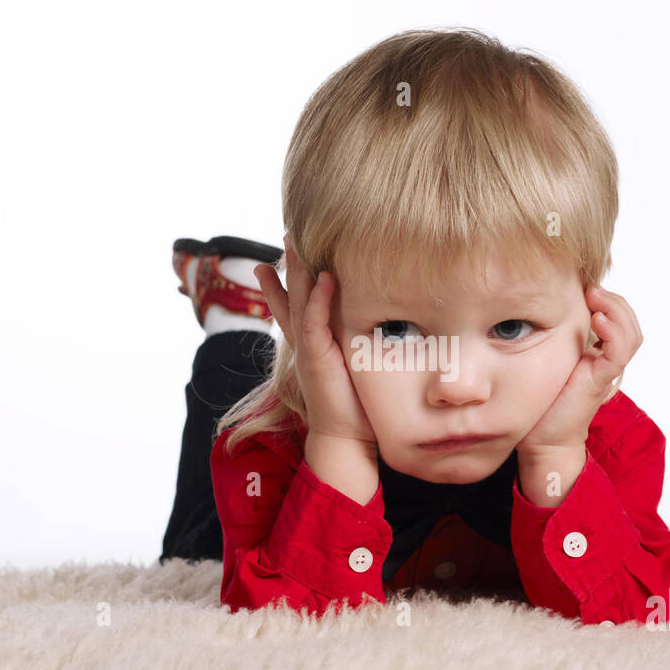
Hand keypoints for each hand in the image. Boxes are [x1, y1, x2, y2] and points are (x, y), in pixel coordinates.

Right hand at [253, 234, 377, 448]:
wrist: (344, 436)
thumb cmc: (355, 404)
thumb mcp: (353, 365)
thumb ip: (358, 343)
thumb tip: (382, 325)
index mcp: (312, 343)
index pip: (296, 304)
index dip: (289, 279)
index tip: (287, 253)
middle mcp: (305, 342)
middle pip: (293, 294)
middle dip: (290, 265)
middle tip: (287, 234)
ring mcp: (308, 348)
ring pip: (300, 301)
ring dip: (300, 271)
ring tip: (295, 242)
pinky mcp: (316, 358)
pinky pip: (315, 321)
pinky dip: (319, 299)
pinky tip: (325, 277)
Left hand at [515, 283, 641, 456]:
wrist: (542, 442)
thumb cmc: (538, 404)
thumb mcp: (541, 361)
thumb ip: (542, 338)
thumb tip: (524, 310)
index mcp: (593, 353)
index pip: (615, 318)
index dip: (606, 298)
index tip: (583, 284)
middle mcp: (603, 360)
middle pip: (628, 322)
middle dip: (615, 300)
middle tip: (591, 287)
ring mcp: (604, 371)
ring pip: (630, 334)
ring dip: (617, 310)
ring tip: (596, 297)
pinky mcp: (599, 381)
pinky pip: (618, 352)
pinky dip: (613, 332)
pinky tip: (598, 320)